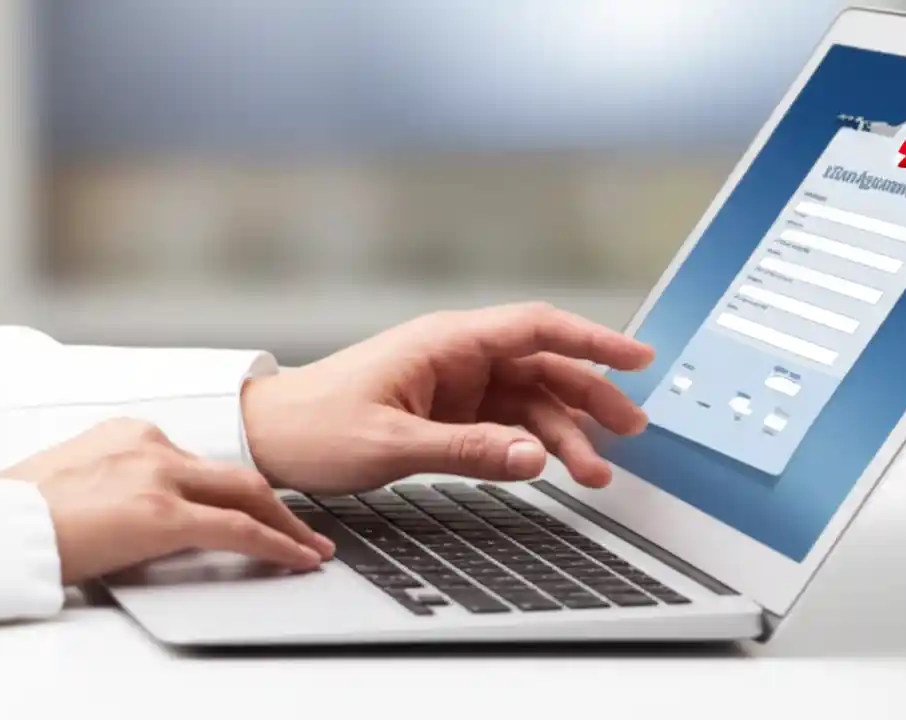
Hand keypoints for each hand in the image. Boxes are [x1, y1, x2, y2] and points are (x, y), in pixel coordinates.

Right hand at [0, 419, 334, 583]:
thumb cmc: (15, 514)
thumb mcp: (75, 482)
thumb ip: (118, 486)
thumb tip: (138, 513)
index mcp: (129, 432)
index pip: (202, 462)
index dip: (237, 489)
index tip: (258, 506)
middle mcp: (149, 443)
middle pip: (236, 472)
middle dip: (278, 504)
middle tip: (304, 529)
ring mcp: (157, 475)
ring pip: (247, 495)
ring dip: (287, 526)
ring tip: (311, 549)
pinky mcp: (159, 513)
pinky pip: (237, 529)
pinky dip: (276, 544)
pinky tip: (296, 560)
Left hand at [242, 302, 653, 494]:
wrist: (268, 436)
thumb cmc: (314, 425)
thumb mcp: (391, 443)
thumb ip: (467, 449)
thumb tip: (535, 455)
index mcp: (445, 342)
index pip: (534, 328)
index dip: (592, 339)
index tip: (637, 356)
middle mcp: (456, 356)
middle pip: (542, 366)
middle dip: (590, 396)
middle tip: (631, 431)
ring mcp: (454, 384)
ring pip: (528, 399)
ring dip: (564, 431)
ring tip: (596, 472)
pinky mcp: (447, 411)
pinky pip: (504, 422)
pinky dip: (532, 443)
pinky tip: (552, 465)